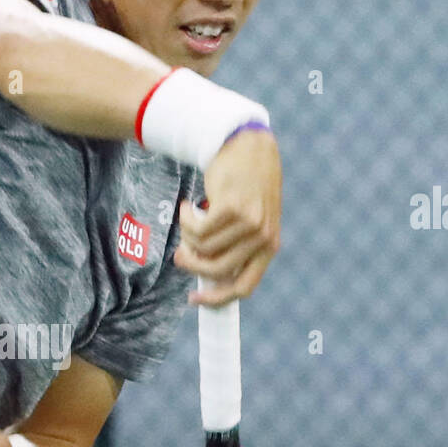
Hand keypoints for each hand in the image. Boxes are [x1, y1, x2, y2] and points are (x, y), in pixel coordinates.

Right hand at [173, 128, 281, 306]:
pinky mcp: (231, 208)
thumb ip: (235, 247)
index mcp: (269, 246)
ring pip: (203, 249)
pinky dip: (185, 220)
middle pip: (217, 271)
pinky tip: (187, 206)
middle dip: (191, 265)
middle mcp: (262, 237)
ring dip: (187, 235)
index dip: (217, 299)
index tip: (193, 300)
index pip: (244, 287)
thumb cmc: (243, 186)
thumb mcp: (248, 220)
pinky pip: (197, 230)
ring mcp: (249, 223)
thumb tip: (205, 278)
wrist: (246, 145)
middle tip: (178, 255)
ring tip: (188, 217)